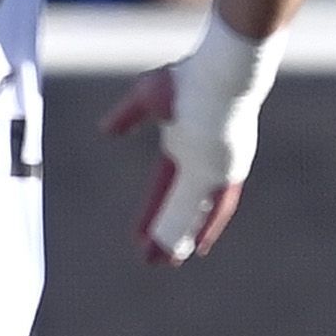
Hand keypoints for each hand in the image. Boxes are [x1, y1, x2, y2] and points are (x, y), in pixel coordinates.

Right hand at [102, 65, 243, 263]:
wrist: (219, 74)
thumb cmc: (184, 79)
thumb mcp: (144, 97)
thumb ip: (126, 117)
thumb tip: (105, 131)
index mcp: (183, 146)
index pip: (165, 189)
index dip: (151, 213)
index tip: (139, 236)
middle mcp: (203, 162)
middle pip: (182, 207)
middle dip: (166, 234)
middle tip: (154, 261)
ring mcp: (217, 167)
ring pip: (199, 211)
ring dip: (182, 236)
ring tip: (168, 262)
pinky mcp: (231, 168)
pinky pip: (220, 204)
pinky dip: (208, 225)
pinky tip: (198, 247)